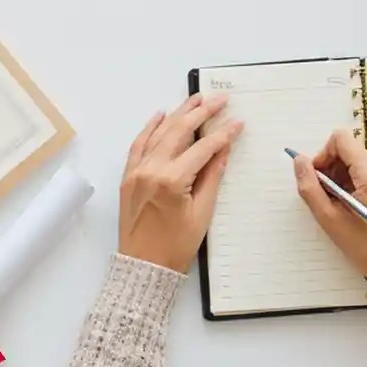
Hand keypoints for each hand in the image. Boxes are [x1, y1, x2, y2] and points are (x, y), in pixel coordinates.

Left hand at [119, 93, 244, 272]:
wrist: (144, 267)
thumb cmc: (176, 246)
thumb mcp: (203, 212)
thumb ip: (212, 176)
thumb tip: (222, 149)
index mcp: (172, 180)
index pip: (203, 147)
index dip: (223, 133)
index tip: (237, 122)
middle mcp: (151, 170)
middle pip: (179, 131)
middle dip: (201, 112)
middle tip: (219, 99)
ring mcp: (136, 171)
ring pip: (159, 133)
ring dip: (178, 114)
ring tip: (195, 99)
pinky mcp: (128, 176)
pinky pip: (138, 144)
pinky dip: (150, 128)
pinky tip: (161, 115)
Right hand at [294, 129, 366, 276]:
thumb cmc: (365, 245)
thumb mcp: (329, 218)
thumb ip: (310, 187)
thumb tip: (299, 162)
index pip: (341, 139)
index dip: (323, 154)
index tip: (317, 177)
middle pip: (347, 150)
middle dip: (330, 168)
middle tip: (325, 194)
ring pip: (354, 161)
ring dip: (339, 176)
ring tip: (337, 202)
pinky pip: (364, 172)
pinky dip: (350, 182)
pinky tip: (348, 203)